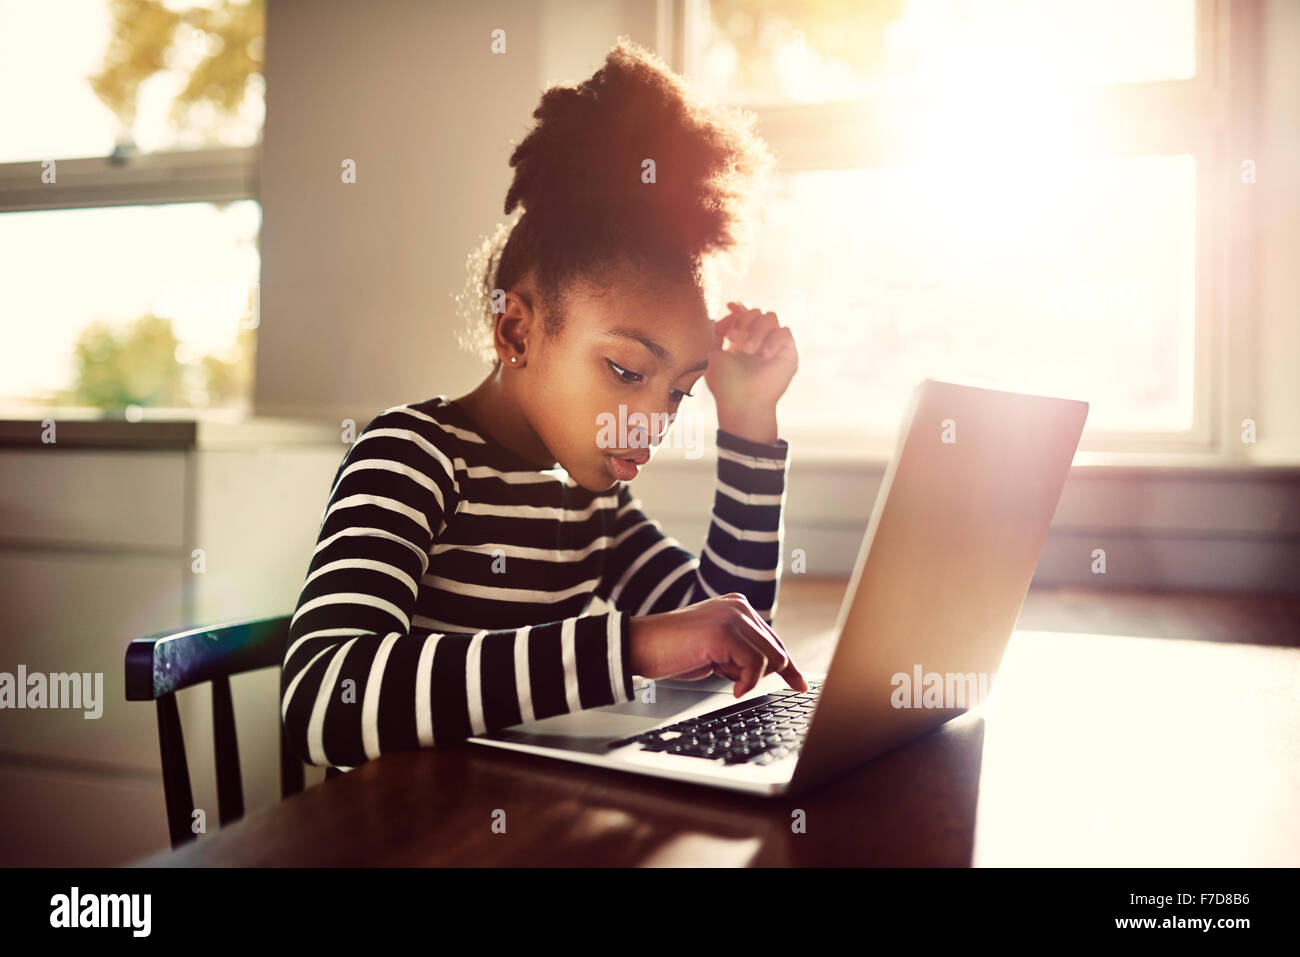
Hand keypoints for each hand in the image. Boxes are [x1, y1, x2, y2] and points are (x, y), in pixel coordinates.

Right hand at [628, 593, 808, 697]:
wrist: (639, 646)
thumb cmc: (673, 652)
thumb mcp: (716, 650)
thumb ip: (741, 651)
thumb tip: (772, 669)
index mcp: (738, 606)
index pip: (774, 639)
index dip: (788, 666)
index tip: (799, 685)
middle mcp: (739, 606)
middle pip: (777, 651)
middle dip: (762, 675)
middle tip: (736, 684)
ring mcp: (733, 617)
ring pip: (771, 658)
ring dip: (750, 678)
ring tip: (723, 677)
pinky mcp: (725, 633)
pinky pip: (756, 665)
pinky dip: (748, 683)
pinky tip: (732, 689)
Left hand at [705, 302, 797, 442]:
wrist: (742, 403)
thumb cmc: (725, 384)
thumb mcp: (713, 354)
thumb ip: (718, 330)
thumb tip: (729, 312)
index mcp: (741, 341)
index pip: (744, 315)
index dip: (738, 308)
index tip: (730, 306)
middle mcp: (758, 341)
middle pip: (756, 311)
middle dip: (744, 321)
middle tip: (735, 339)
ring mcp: (774, 346)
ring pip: (770, 316)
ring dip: (756, 330)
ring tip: (748, 350)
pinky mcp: (789, 353)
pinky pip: (785, 331)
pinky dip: (772, 340)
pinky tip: (763, 355)